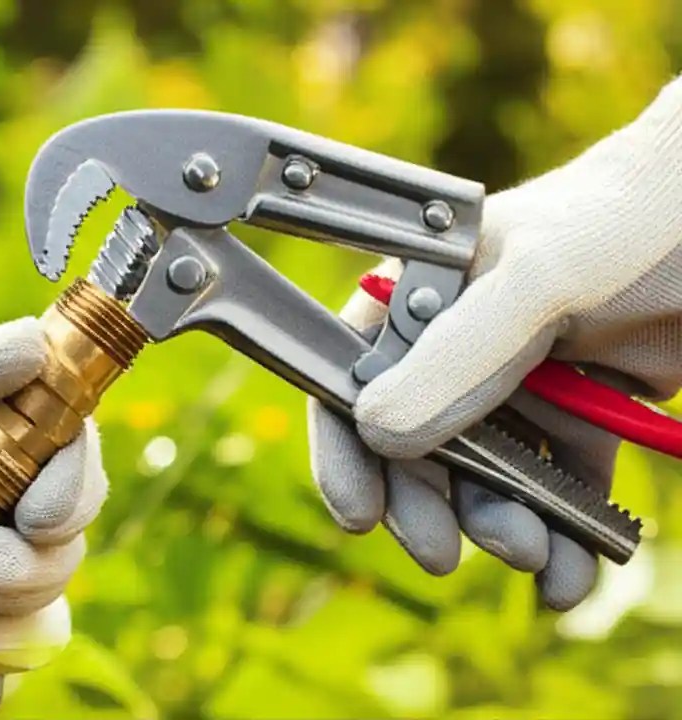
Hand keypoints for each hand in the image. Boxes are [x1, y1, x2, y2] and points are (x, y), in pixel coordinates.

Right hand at [310, 77, 681, 609]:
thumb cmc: (633, 220)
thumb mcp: (541, 281)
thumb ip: (460, 354)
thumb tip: (377, 431)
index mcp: (422, 292)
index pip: (350, 373)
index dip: (345, 447)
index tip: (360, 513)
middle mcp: (456, 342)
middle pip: (413, 442)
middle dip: (431, 503)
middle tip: (444, 553)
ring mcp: (517, 381)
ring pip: (485, 475)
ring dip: (503, 527)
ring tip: (538, 560)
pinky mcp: (577, 413)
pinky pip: (554, 485)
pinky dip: (562, 531)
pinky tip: (575, 569)